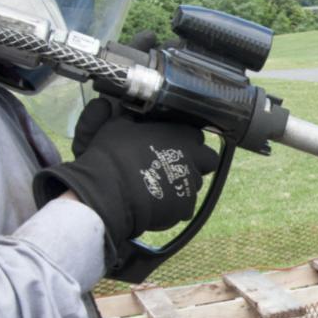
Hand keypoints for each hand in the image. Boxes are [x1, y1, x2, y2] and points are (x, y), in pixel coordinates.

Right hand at [33, 98, 218, 252]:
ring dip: (184, 183)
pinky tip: (158, 204)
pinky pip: (186, 206)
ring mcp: (191, 184)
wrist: (109, 193)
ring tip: (162, 186)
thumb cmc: (113, 156)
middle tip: (177, 165)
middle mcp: (193, 158)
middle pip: (208, 158)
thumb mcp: (117, 126)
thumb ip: (131, 117)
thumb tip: (129, 110)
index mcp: (181, 135)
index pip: (196, 133)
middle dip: (198, 161)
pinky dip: (175, 206)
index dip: (185, 139)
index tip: (172, 143)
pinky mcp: (186, 207)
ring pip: (197, 182)